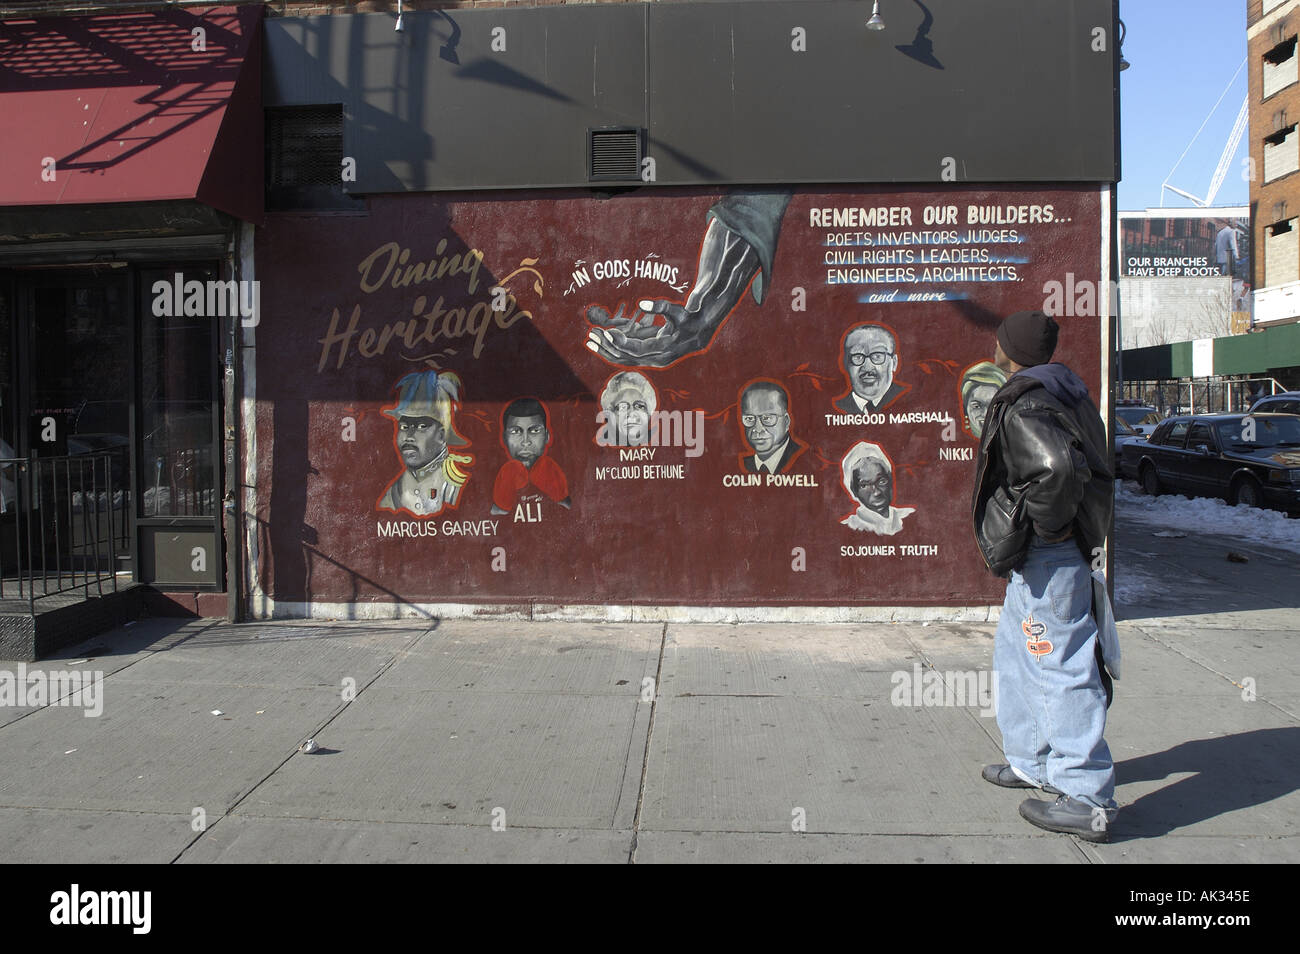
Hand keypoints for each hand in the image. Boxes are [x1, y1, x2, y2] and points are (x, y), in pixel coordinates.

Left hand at [585, 301, 710, 367]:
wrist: (699, 333)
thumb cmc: (688, 319)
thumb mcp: (677, 311)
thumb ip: (661, 307)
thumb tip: (642, 303)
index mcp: (663, 350)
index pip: (636, 349)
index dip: (620, 342)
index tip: (606, 332)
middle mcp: (656, 360)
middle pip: (626, 357)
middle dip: (607, 346)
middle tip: (591, 335)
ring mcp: (651, 362)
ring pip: (624, 360)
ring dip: (606, 350)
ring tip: (590, 341)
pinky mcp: (648, 359)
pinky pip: (627, 358)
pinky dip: (613, 351)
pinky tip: (601, 345)